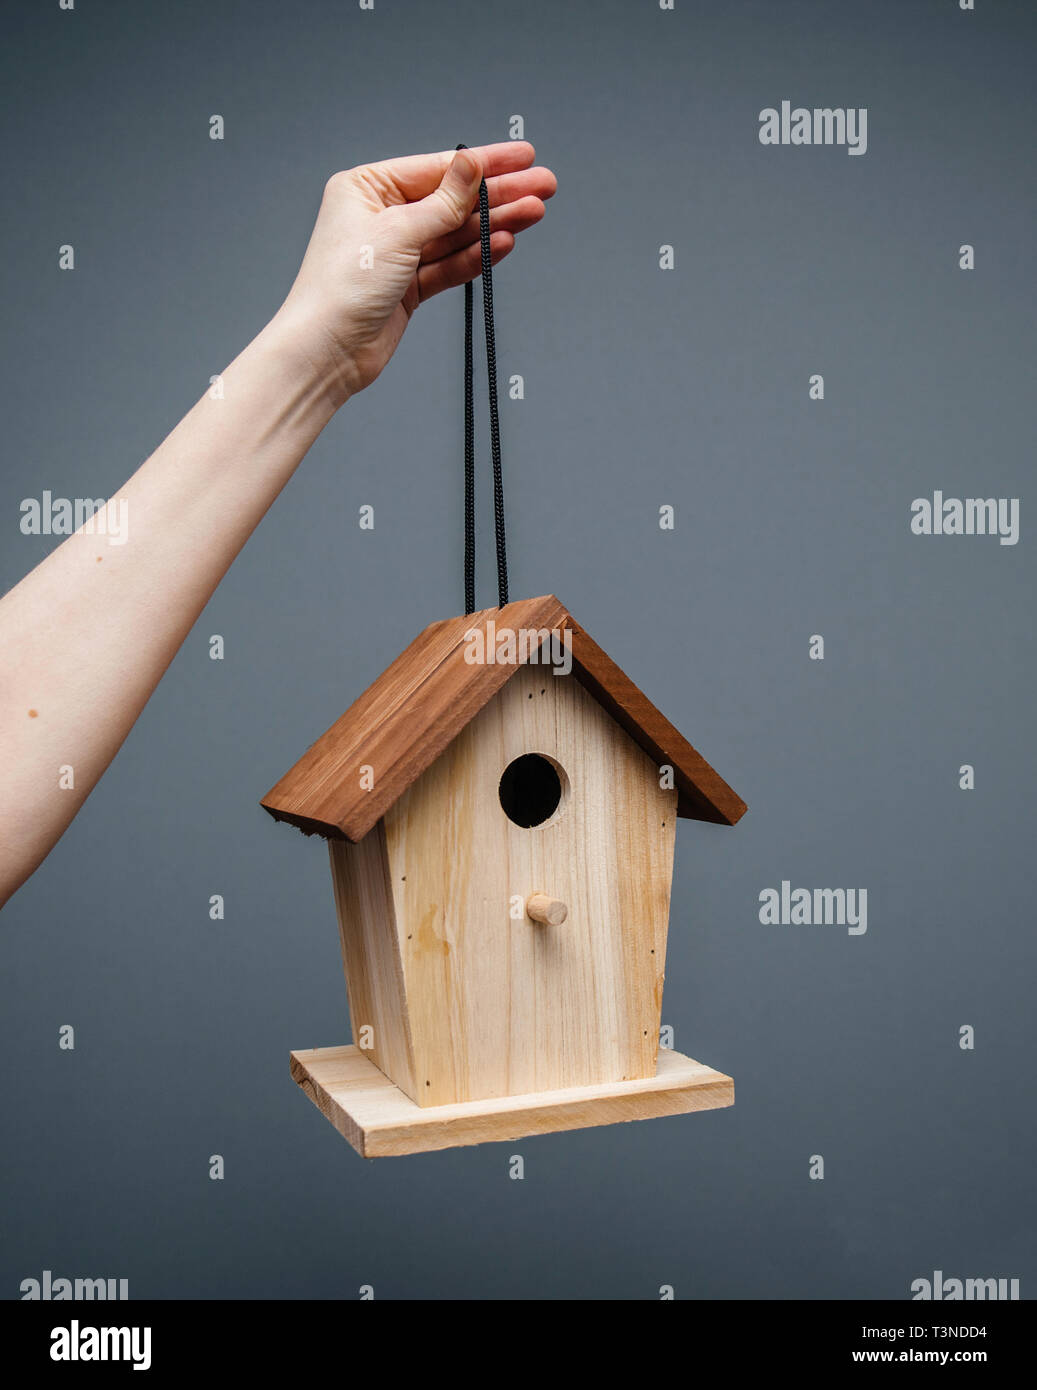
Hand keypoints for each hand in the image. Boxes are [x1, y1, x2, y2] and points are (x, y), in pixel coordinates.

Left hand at [275, 142, 556, 404]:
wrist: (328, 351)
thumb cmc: (342, 288)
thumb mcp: (399, 232)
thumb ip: (444, 201)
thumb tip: (471, 164)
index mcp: (367, 188)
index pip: (437, 168)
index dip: (484, 163)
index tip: (522, 157)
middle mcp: (381, 217)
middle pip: (452, 200)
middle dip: (499, 194)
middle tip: (542, 186)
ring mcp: (397, 253)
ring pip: (455, 233)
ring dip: (494, 225)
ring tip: (533, 213)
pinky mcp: (409, 287)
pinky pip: (450, 264)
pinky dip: (477, 256)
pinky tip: (504, 243)